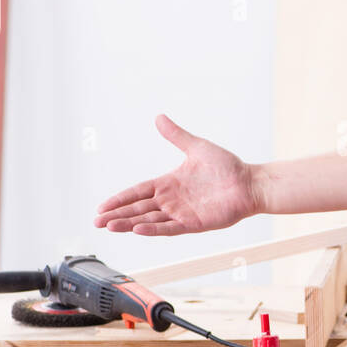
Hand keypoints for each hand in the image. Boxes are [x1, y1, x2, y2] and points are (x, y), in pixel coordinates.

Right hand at [93, 115, 259, 235]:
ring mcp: (181, 213)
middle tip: (96, 221)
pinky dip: (153, 229)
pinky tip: (138, 229)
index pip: (137, 192)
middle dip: (117, 215)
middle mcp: (172, 200)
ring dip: (129, 223)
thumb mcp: (196, 147)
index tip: (102, 206)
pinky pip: (169, 228)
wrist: (250, 183)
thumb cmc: (227, 167)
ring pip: (149, 220)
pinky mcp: (194, 223)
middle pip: (138, 209)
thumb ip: (176, 135)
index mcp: (169, 183)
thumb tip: (159, 117)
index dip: (120, 199)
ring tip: (110, 226)